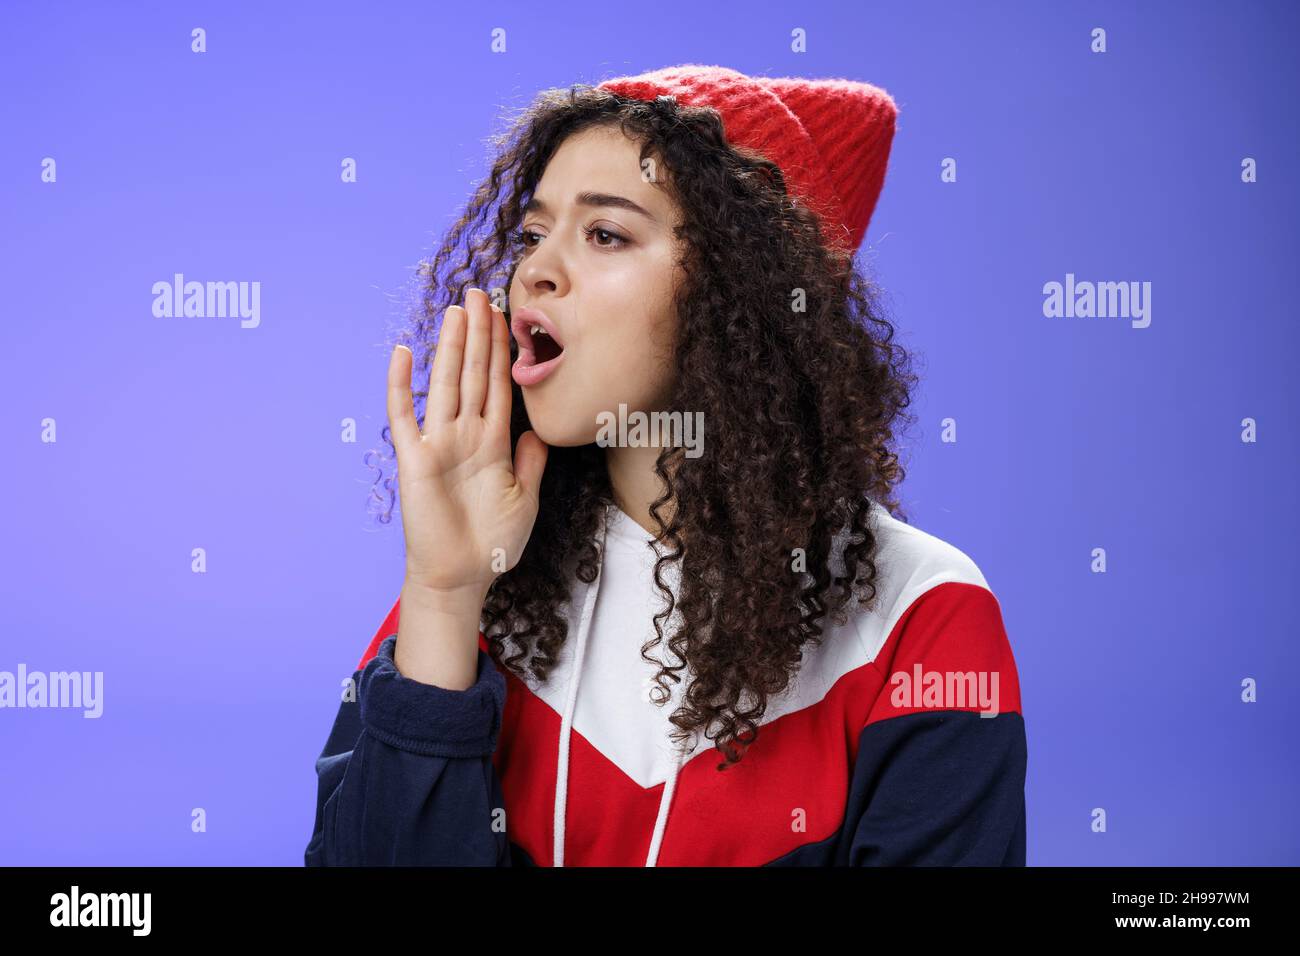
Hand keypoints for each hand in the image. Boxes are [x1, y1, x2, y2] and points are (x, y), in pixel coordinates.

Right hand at [386, 287, 548, 597]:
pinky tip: (404, 353)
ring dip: (450, 347)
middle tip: (480, 292)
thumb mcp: (525, 497)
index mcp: (493, 441)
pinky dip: (402, 386)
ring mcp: (439, 444)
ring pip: (446, 385)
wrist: (462, 576)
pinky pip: (405, 417)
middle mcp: (466, 435)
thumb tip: (540, 428)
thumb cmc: (492, 542)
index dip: (503, 350)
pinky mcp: (416, 459)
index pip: (498, 384)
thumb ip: (532, 461)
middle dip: (479, 334)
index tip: (508, 314)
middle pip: (473, 374)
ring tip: (456, 310)